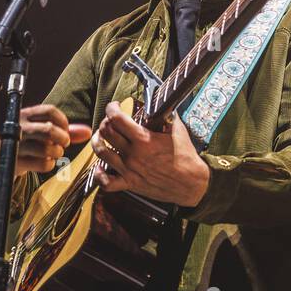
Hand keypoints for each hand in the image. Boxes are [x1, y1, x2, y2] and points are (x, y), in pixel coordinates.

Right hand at [0, 104, 91, 182]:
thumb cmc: (27, 144)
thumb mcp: (43, 133)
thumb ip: (66, 131)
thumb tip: (88, 132)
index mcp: (25, 115)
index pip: (49, 111)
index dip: (63, 121)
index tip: (66, 130)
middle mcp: (18, 127)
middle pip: (49, 129)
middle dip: (63, 139)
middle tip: (64, 143)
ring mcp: (15, 144)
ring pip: (46, 148)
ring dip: (57, 153)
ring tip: (54, 153)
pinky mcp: (15, 161)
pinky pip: (42, 164)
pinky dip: (49, 165)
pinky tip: (44, 162)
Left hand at [90, 101, 210, 206]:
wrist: (192, 184)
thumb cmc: (187, 159)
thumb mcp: (179, 132)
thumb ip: (168, 118)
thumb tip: (164, 107)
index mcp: (144, 139)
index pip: (117, 118)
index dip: (112, 108)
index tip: (115, 106)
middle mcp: (133, 154)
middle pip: (105, 132)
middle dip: (105, 122)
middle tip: (111, 121)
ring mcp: (129, 170)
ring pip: (101, 152)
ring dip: (97, 142)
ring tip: (100, 138)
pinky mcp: (130, 184)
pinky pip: (106, 182)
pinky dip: (99, 175)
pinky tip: (101, 168)